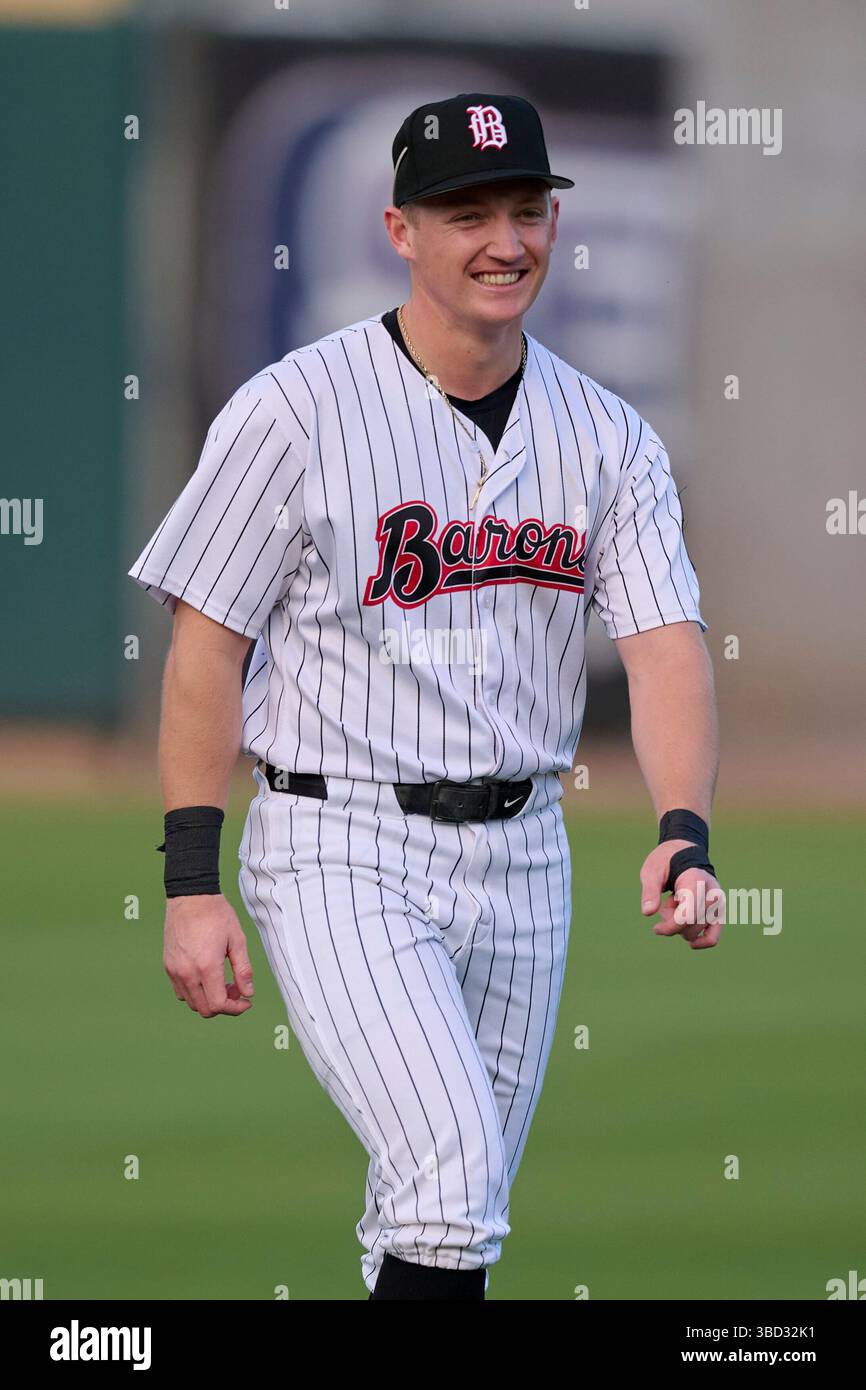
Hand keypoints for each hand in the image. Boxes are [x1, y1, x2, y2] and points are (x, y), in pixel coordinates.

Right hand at [164, 894, 254, 1016]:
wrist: (191, 896)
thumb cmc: (216, 915)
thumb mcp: (237, 940)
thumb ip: (243, 970)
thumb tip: (248, 993)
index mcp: (206, 966)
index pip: (218, 1005)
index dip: (235, 1008)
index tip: (246, 1001)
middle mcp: (187, 972)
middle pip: (205, 1009)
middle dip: (224, 1005)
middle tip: (235, 989)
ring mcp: (174, 970)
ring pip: (192, 1003)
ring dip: (209, 999)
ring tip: (222, 982)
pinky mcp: (168, 966)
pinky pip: (181, 991)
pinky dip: (195, 992)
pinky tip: (206, 977)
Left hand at [639, 841, 724, 949]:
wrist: (684, 854)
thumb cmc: (665, 861)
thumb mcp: (652, 871)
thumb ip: (650, 891)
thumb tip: (647, 913)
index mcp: (697, 882)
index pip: (687, 916)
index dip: (670, 927)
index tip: (656, 928)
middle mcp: (712, 894)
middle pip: (689, 926)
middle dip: (671, 923)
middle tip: (667, 904)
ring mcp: (718, 904)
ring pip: (697, 933)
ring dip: (681, 926)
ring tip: (677, 905)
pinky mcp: (718, 912)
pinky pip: (713, 937)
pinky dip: (702, 942)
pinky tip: (689, 942)